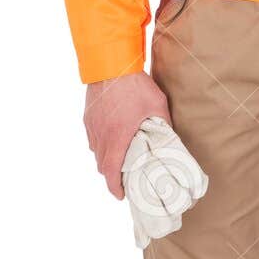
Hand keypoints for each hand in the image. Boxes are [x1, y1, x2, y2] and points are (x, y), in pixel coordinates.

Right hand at [84, 72, 170, 198]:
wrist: (111, 63)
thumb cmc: (135, 86)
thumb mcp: (158, 107)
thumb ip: (164, 126)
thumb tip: (170, 139)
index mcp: (117, 138)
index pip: (111, 172)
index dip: (115, 187)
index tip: (121, 195)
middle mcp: (101, 136)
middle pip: (102, 165)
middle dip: (112, 175)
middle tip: (124, 178)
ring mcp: (92, 126)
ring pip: (96, 152)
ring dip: (106, 159)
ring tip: (119, 159)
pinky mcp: (88, 117)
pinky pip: (92, 138)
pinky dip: (101, 144)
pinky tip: (111, 138)